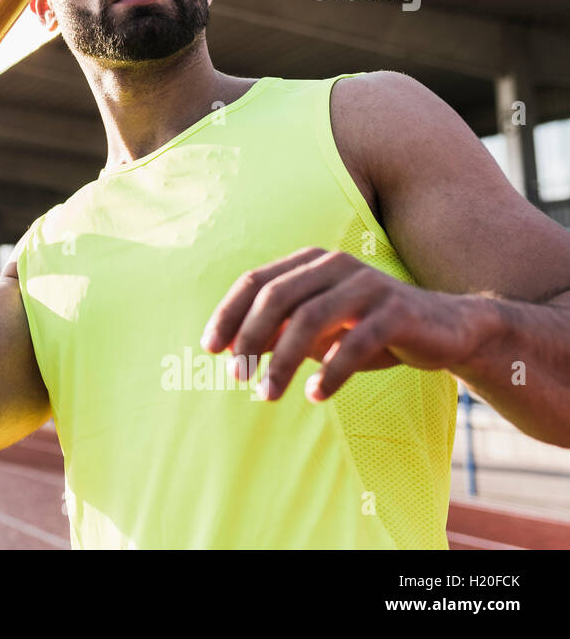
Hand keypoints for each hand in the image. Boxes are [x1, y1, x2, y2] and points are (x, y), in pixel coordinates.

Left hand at [200, 247, 495, 402]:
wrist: (448, 329)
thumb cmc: (370, 329)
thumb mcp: (319, 330)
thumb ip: (279, 331)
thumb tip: (232, 349)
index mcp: (310, 262)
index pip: (255, 281)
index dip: (228, 314)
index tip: (210, 349)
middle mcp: (335, 264)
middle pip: (276, 298)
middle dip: (250, 339)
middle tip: (237, 376)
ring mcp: (367, 284)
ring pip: (311, 319)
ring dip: (284, 361)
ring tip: (267, 394)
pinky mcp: (396, 309)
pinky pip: (355, 341)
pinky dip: (332, 371)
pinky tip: (316, 395)